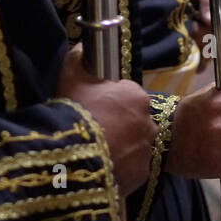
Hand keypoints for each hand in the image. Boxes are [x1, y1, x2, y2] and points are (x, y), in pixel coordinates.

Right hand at [56, 44, 156, 197]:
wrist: (72, 153)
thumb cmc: (75, 109)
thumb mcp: (72, 75)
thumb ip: (79, 57)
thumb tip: (83, 46)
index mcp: (136, 96)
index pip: (129, 98)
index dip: (112, 105)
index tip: (97, 112)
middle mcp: (148, 122)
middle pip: (135, 123)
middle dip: (121, 128)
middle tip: (98, 135)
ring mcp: (146, 149)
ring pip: (135, 147)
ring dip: (122, 149)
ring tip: (99, 154)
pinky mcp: (141, 174)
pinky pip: (132, 170)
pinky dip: (122, 170)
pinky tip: (103, 169)